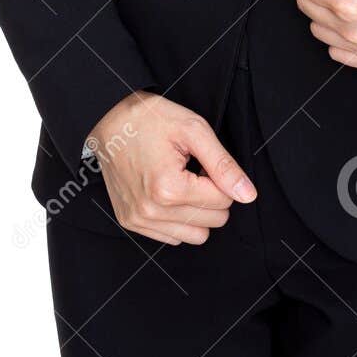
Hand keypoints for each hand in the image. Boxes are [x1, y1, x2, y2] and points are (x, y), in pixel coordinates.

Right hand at [86, 90, 256, 245]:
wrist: (108, 118)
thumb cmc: (150, 118)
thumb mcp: (194, 130)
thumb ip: (224, 165)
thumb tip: (248, 195)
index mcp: (169, 189)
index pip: (224, 201)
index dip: (220, 178)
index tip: (202, 161)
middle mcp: (152, 211)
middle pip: (213, 221)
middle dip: (211, 196)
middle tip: (193, 170)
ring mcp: (139, 220)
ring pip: (196, 236)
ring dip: (197, 212)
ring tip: (182, 182)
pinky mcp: (130, 222)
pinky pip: (172, 237)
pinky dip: (178, 219)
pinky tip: (168, 193)